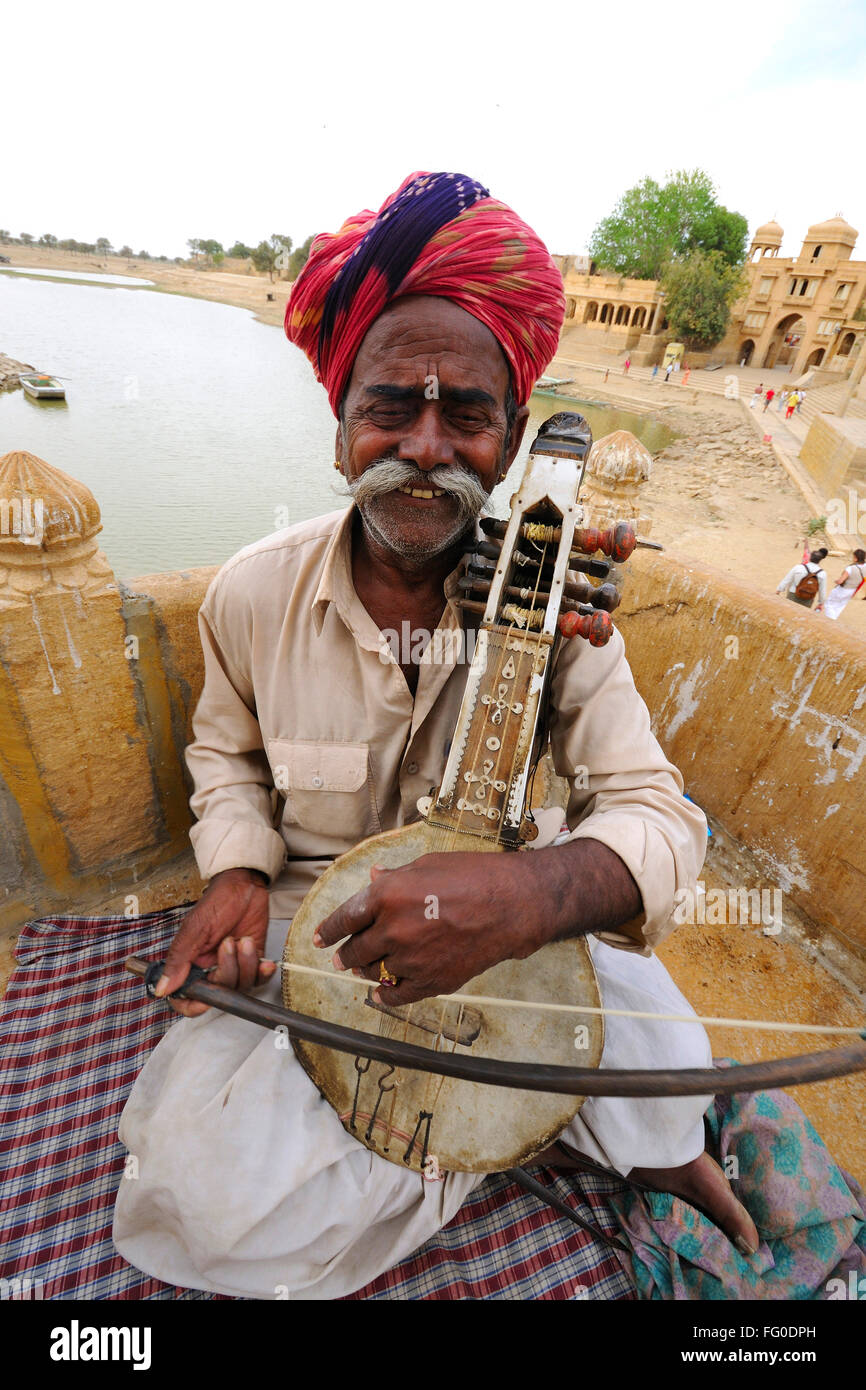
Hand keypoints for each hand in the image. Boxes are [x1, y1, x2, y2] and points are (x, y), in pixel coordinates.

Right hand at [155, 867, 273, 1016]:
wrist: (245, 885)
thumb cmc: (217, 902)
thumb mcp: (194, 930)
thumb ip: (178, 960)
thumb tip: (162, 988)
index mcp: (191, 963)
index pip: (187, 997)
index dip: (194, 1004)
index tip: (205, 999)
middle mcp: (211, 969)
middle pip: (219, 992)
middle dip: (228, 971)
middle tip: (229, 943)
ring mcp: (233, 966)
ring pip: (240, 986)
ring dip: (246, 964)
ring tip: (244, 940)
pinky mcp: (252, 961)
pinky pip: (258, 980)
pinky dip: (262, 972)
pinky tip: (265, 961)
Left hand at [313, 852, 550, 1006]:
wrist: (513, 905)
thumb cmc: (474, 876)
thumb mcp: (427, 865)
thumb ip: (395, 877)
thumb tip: (373, 878)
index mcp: (387, 895)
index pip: (345, 917)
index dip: (329, 930)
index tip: (320, 938)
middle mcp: (393, 929)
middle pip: (356, 949)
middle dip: (346, 954)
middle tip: (342, 957)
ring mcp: (411, 958)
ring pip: (374, 972)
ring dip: (366, 971)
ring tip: (365, 970)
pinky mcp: (431, 981)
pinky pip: (397, 995)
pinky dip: (385, 995)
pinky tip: (380, 992)